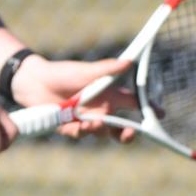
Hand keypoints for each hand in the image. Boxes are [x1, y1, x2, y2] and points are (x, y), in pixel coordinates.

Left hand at [12, 55, 137, 142]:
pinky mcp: (72, 128)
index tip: (160, 113)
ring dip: (100, 129)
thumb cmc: (63, 72)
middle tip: (130, 133)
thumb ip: (107, 69)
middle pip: (122, 127)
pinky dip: (80, 131)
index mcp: (109, 95)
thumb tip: (128, 61)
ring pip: (102, 133)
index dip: (149, 109)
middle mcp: (101, 109)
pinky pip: (81, 134)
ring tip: (93, 122)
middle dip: (128, 133)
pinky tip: (76, 124)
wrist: (35, 82)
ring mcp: (87, 120)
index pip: (134, 103)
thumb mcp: (86, 70)